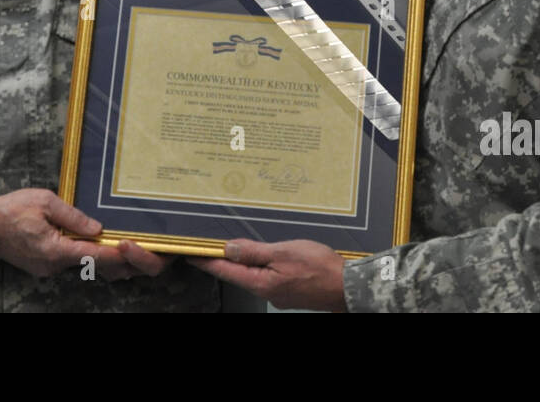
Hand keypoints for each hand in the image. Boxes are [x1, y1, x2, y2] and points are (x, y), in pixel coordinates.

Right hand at [0, 188, 149, 279]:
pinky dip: (80, 252)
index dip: (116, 253)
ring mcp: (46, 268)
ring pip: (79, 262)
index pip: (94, 256)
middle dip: (112, 255)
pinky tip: (90, 240)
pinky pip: (67, 260)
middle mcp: (52, 265)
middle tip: (133, 243)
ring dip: (96, 253)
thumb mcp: (45, 202)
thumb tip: (98, 229)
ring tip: (117, 239)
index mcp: (54, 251)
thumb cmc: (12, 208)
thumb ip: (73, 217)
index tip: (135, 249)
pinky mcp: (41, 266)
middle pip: (90, 263)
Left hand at [190, 238, 346, 311]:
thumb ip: (254, 252)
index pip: (225, 271)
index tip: (191, 254)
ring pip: (254, 275)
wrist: (348, 286)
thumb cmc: (319, 267)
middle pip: (238, 274)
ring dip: (244, 261)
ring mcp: (278, 294)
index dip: (207, 261)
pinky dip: (262, 265)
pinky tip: (266, 256)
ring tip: (236, 247)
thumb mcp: (283, 252)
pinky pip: (268, 276)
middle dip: (224, 260)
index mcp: (261, 283)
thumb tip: (229, 249)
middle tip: (210, 245)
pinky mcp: (289, 291)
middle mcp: (266, 292)